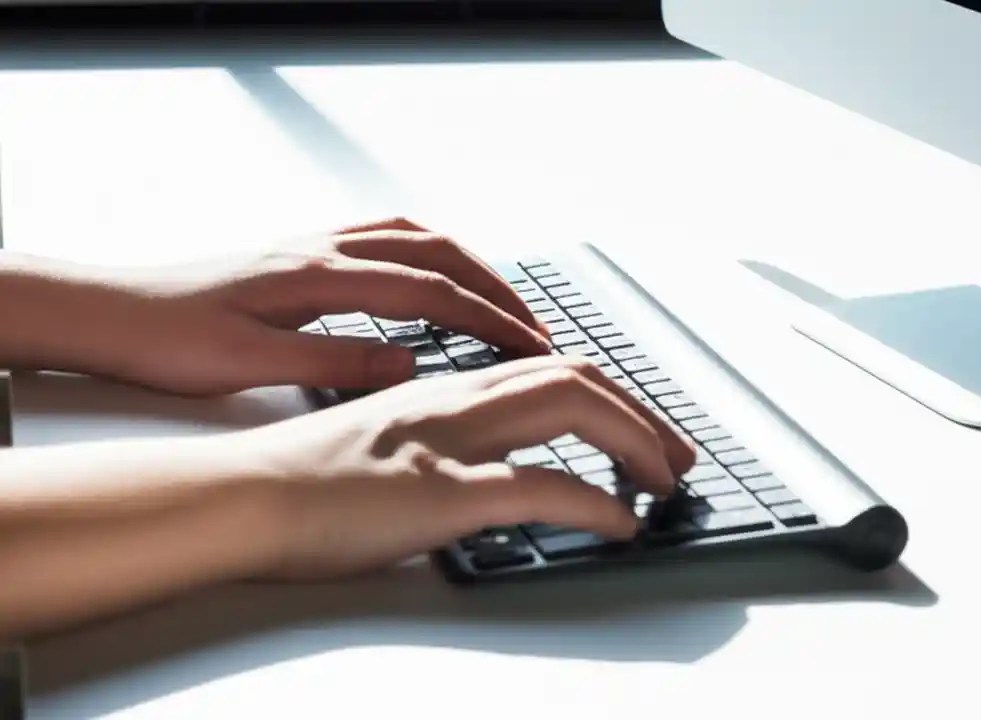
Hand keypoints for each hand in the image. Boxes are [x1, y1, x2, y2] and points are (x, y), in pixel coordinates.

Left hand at [2, 217, 551, 394]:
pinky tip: (434, 275)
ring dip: (469, 264)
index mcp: (320, 276)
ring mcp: (316, 245)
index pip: (430, 291)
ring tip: (502, 300)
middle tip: (536, 326)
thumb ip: (337, 362)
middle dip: (496, 288)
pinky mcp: (304, 253)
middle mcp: (325, 249)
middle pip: (437, 252)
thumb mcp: (254, 365)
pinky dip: (429, 252)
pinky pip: (387, 237)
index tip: (532, 345)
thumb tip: (411, 361)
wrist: (114, 310)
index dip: (489, 318)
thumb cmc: (171, 340)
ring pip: (416, 237)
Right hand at [245, 354, 696, 577]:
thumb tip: (483, 460)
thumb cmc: (302, 480)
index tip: (639, 428)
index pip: (547, 368)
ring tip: (665, 482)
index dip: (608, 394)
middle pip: (575, 375)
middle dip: (640, 413)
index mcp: (443, 387)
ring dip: (635, 442)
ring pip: (571, 407)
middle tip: (676, 457)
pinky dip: (596, 505)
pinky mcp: (442, 490)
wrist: (240, 497)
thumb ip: (437, 437)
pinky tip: (621, 526)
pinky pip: (542, 488)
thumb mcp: (384, 440)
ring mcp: (451, 439)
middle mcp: (455, 398)